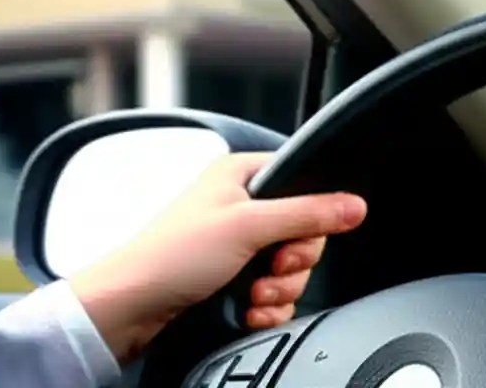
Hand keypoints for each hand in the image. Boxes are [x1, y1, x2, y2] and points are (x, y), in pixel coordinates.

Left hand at [69, 152, 366, 363]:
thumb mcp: (249, 226)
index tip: (297, 233)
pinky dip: (267, 308)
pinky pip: (275, 293)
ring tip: (251, 296)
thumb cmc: (171, 254)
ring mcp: (237, 245)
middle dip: (293, 261)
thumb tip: (357, 205)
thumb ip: (308, 214)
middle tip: (270, 268)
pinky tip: (247, 312)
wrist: (128, 308)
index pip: (304, 183)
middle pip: (305, 231)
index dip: (311, 213)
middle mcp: (242, 206)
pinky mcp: (233, 280)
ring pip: (292, 267)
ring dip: (279, 289)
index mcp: (242, 174)